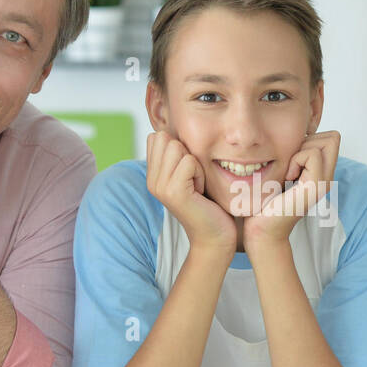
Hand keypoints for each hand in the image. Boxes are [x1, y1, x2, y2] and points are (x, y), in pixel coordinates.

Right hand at [146, 131, 236, 252]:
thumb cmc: (208, 203)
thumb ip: (176, 154)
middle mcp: (151, 180)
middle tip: (194, 179)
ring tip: (197, 185)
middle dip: (188, 153)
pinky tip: (200, 191)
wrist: (214, 236)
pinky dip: (201, 173)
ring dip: (196, 164)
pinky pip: (189, 161)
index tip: (188, 172)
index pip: (158, 136)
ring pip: (178, 148)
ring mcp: (159, 186)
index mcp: (152, 174)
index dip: (180, 147)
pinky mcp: (173, 192)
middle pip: (167, 138)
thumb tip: (168, 130)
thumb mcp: (189, 173)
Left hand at [243, 131, 339, 247]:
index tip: (292, 157)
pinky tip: (286, 178)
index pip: (331, 138)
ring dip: (301, 151)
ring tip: (288, 173)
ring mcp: (325, 183)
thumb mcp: (282, 170)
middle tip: (291, 164)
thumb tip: (298, 132)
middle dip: (309, 142)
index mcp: (321, 173)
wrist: (261, 228)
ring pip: (326, 142)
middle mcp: (328, 178)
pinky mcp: (316, 187)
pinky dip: (296, 160)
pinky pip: (312, 154)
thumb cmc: (264, 199)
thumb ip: (294, 154)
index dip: (311, 139)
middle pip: (333, 137)